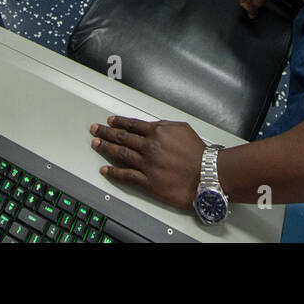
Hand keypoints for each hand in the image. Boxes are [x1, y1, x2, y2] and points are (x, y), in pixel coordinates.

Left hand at [90, 116, 205, 209]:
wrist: (207, 174)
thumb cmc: (198, 153)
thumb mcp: (182, 129)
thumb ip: (164, 125)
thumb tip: (152, 125)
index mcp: (157, 132)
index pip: (132, 124)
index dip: (119, 122)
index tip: (110, 121)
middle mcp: (149, 147)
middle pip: (122, 137)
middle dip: (106, 132)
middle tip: (95, 130)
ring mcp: (147, 165)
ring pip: (121, 154)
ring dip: (106, 148)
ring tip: (96, 144)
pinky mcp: (149, 182)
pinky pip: (127, 176)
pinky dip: (114, 172)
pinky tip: (105, 169)